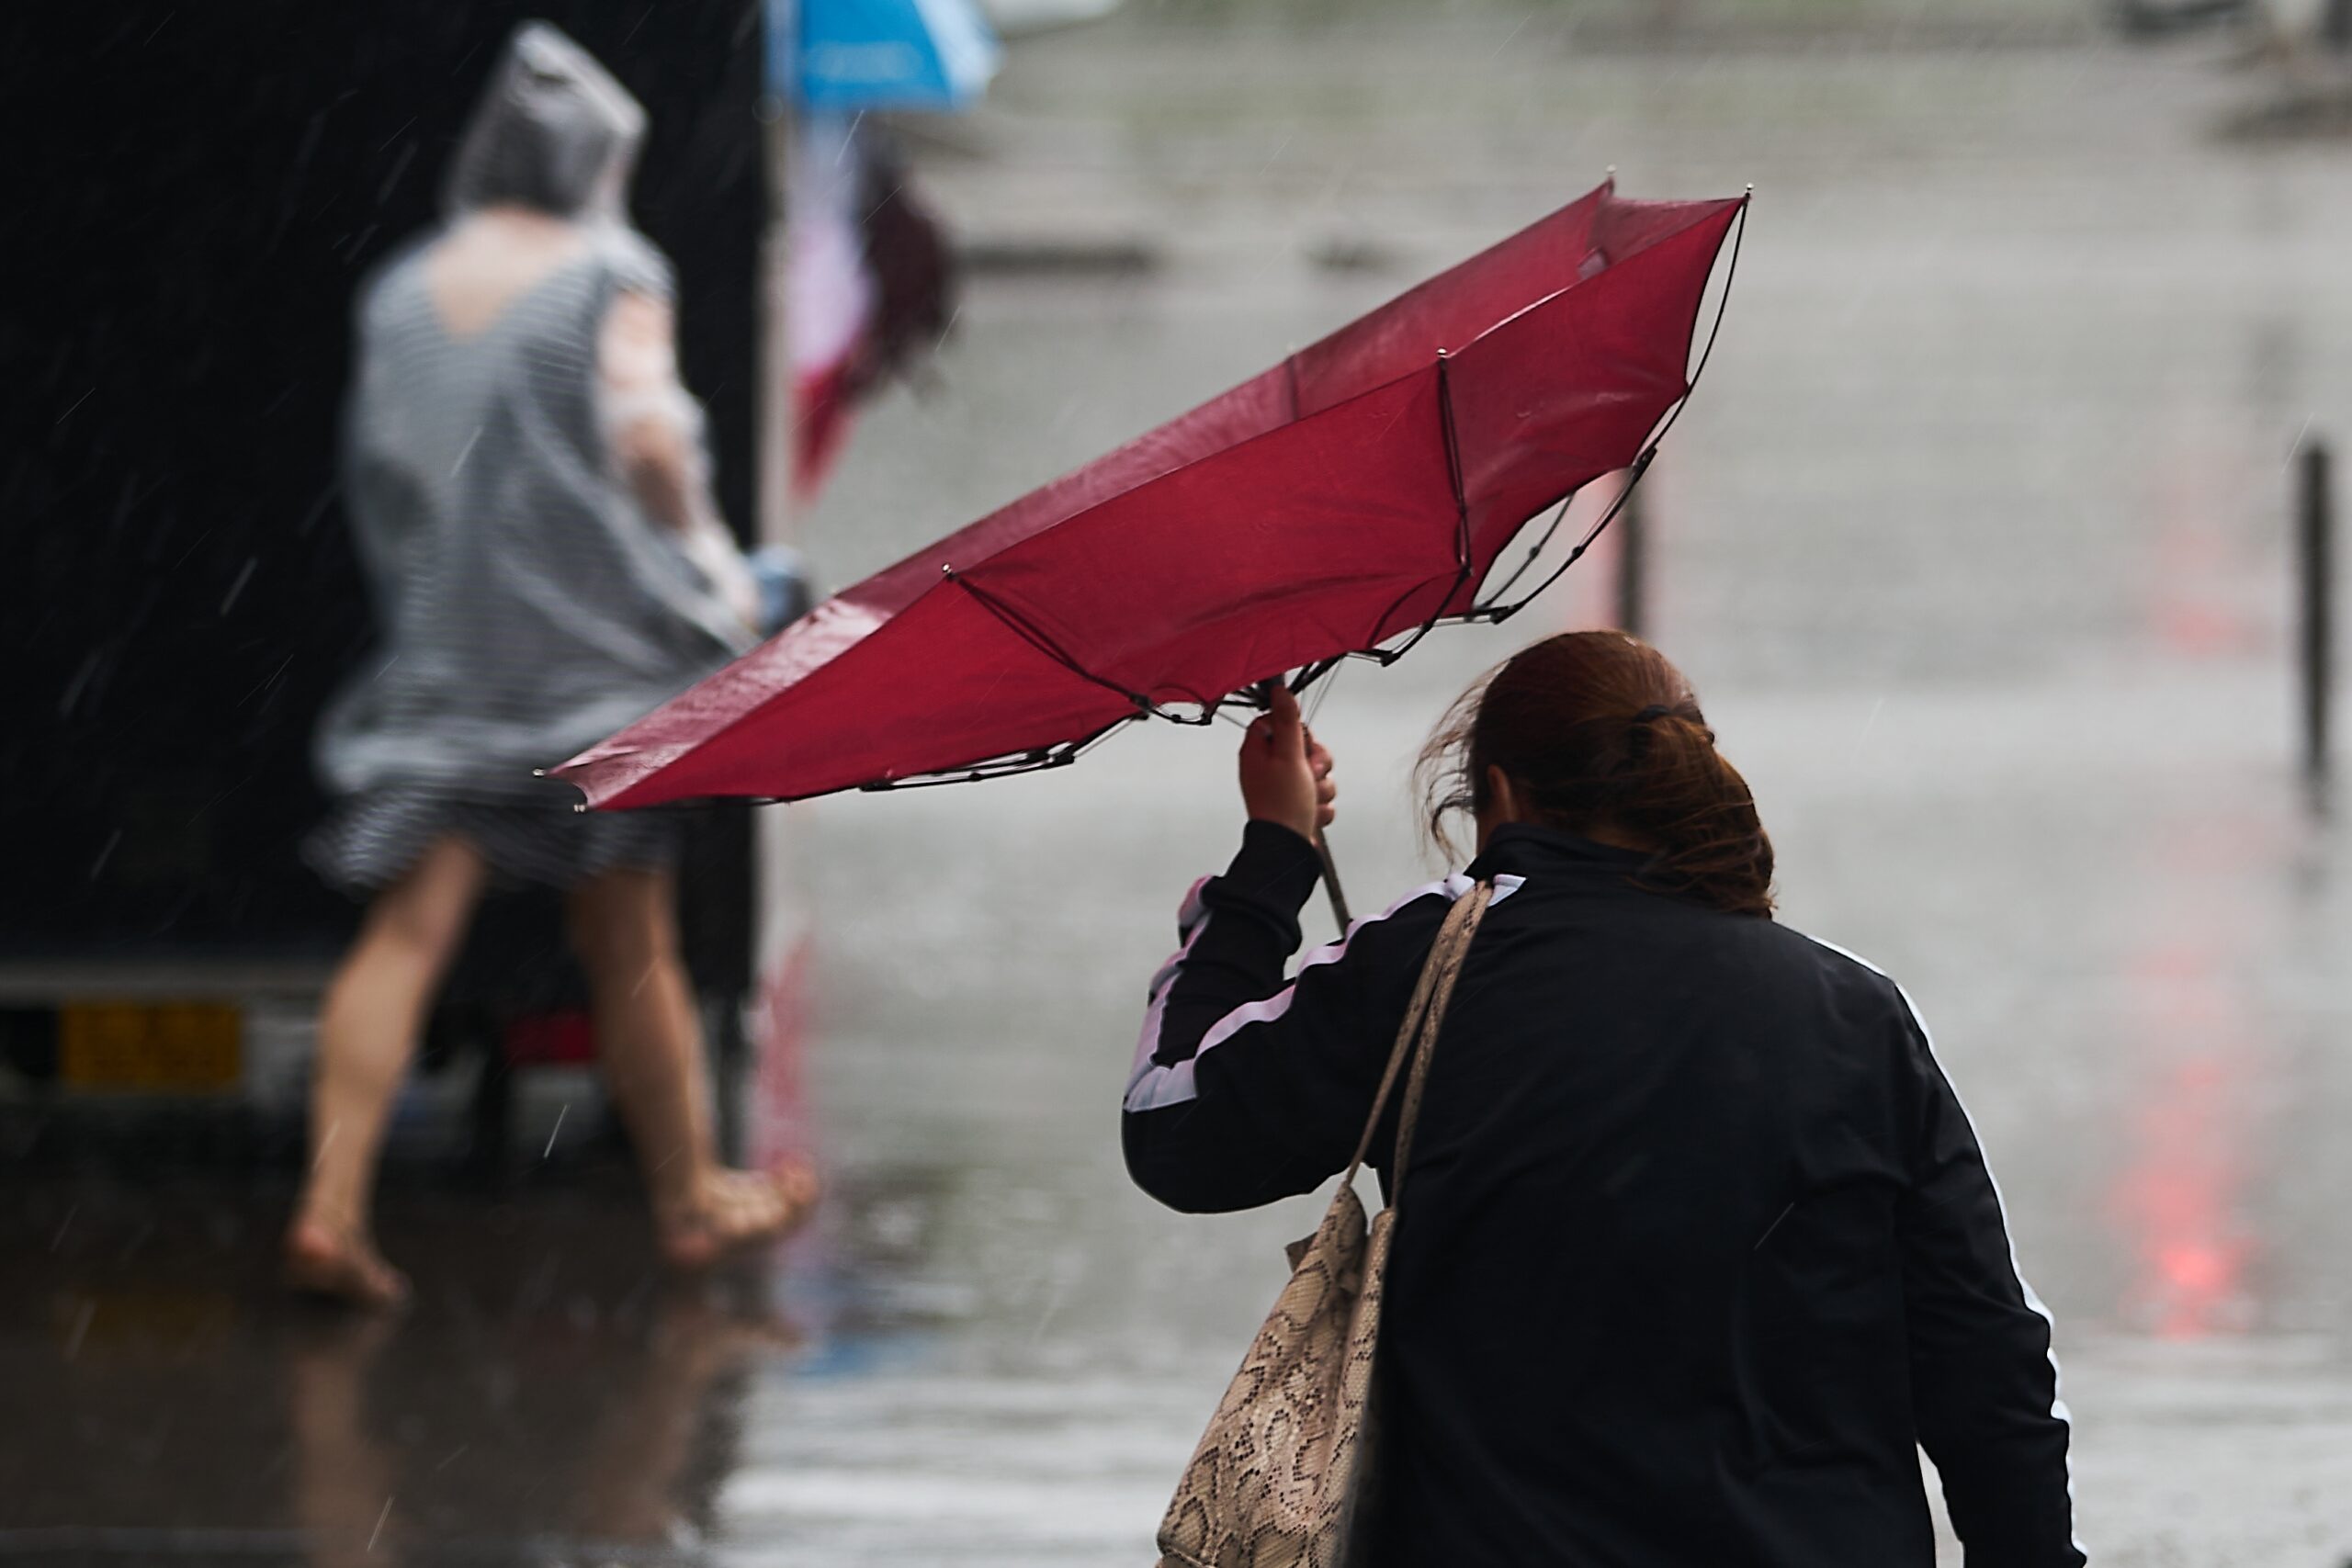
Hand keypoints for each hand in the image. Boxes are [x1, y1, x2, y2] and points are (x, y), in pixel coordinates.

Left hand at [1239, 686, 1336, 842]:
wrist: (1287, 849)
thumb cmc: (1281, 806)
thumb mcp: (1288, 756)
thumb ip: (1287, 721)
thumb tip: (1280, 691)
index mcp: (1257, 751)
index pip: (1278, 722)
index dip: (1297, 730)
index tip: (1301, 743)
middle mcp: (1268, 767)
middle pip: (1304, 747)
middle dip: (1316, 762)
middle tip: (1307, 773)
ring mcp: (1284, 787)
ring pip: (1317, 772)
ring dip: (1320, 786)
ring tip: (1307, 797)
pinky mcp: (1298, 803)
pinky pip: (1319, 793)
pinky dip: (1319, 804)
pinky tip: (1310, 811)